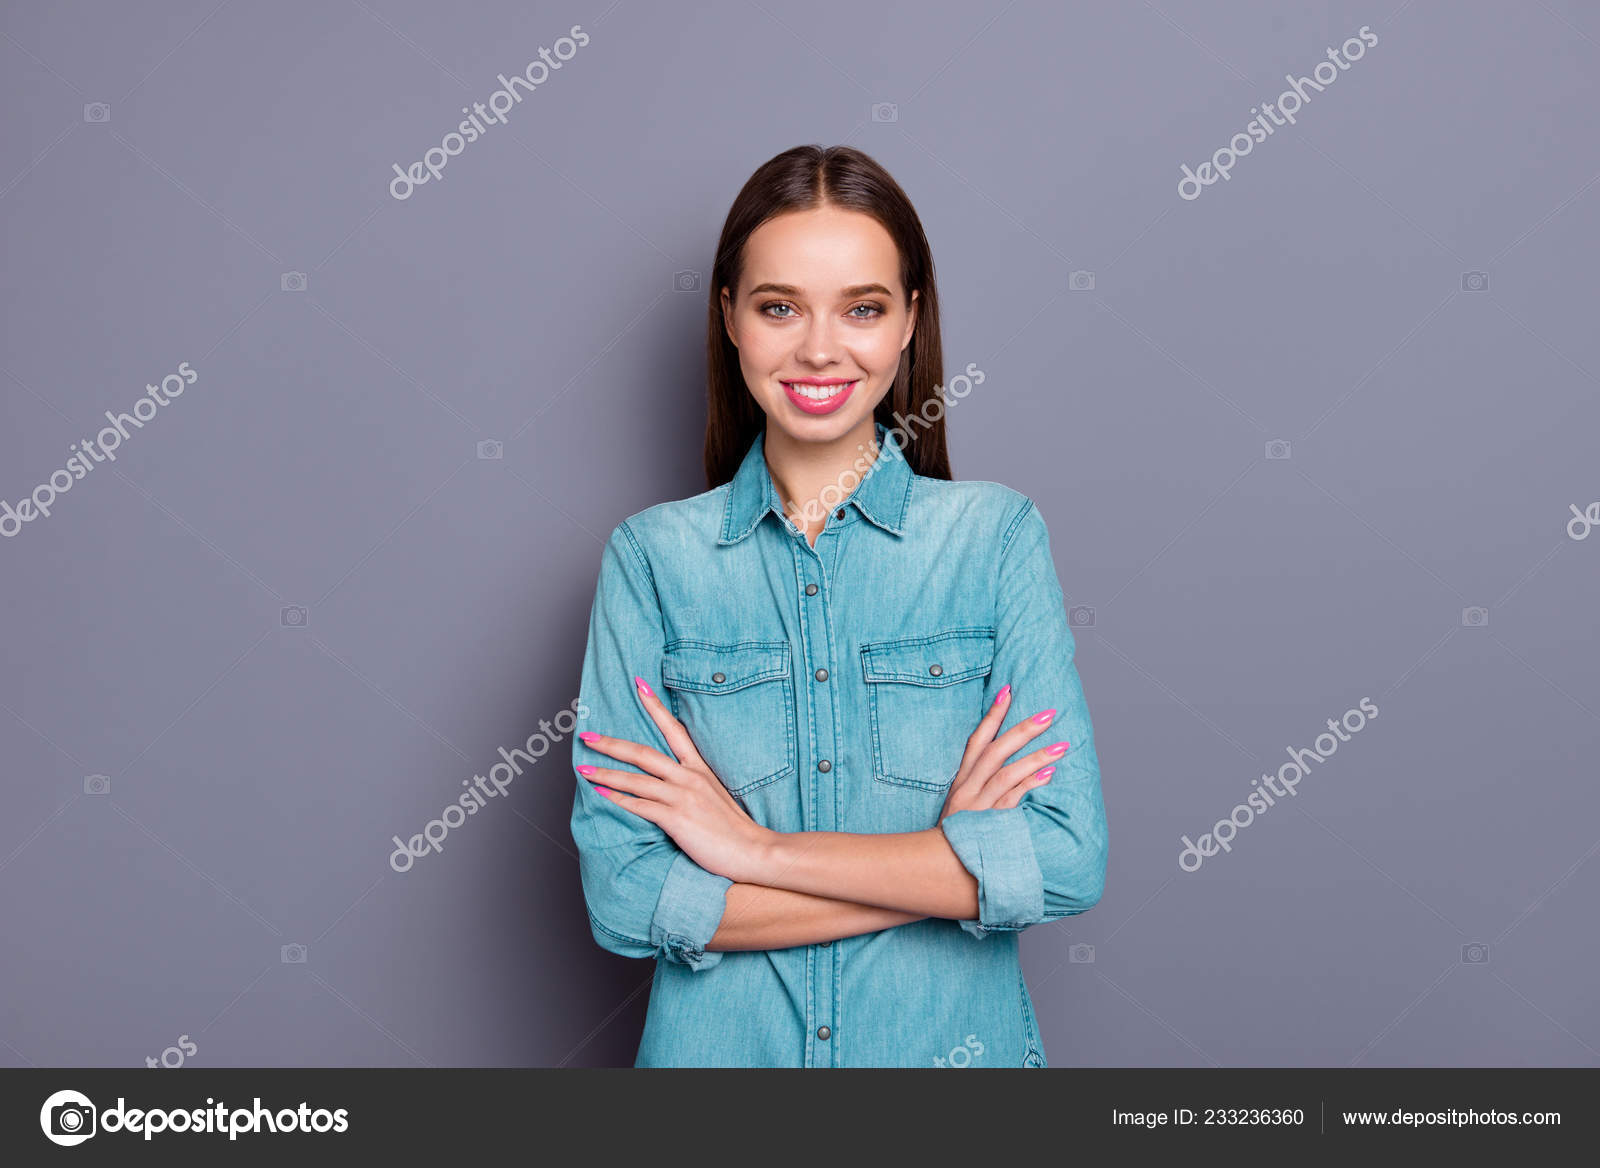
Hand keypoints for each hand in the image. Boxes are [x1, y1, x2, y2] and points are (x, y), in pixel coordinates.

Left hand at [577, 676, 774, 883]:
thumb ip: (693, 784)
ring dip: (605, 774)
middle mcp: (689, 777)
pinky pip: (640, 806)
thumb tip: (670, 780)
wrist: (752, 851)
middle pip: (643, 753)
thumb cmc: (733, 828)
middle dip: (611, 744)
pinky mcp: (677, 819)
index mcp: (699, 768)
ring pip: (635, 780)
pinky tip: (601, 795)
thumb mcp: (715, 794)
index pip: (674, 729)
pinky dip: (618, 799)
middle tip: (587, 736)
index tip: (639, 686)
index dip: (655, 706)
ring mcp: (682, 797)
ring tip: (583, 769)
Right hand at [939, 684, 1068, 820]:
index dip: (992, 715)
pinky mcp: (990, 824)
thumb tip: (1004, 759)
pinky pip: (1013, 800)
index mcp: (961, 780)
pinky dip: (1031, 785)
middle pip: (995, 751)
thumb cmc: (956, 833)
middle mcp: (968, 789)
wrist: (939, 866)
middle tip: (1049, 714)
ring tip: (1062, 745)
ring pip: (1006, 774)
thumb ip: (978, 782)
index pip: (976, 740)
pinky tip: (1049, 774)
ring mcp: (979, 807)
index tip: (1008, 691)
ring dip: (1035, 757)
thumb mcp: (960, 803)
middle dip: (1022, 730)